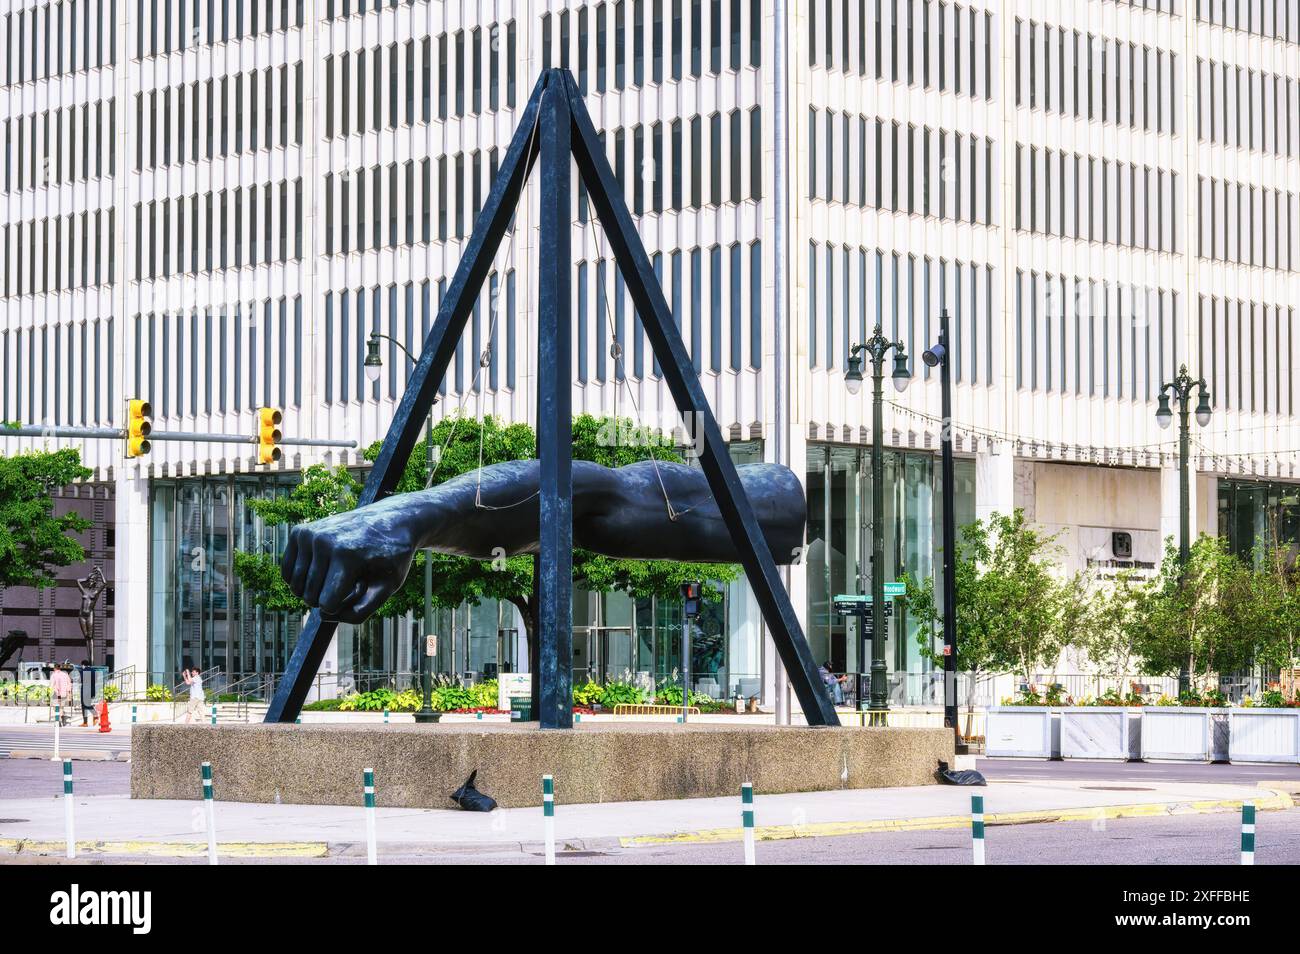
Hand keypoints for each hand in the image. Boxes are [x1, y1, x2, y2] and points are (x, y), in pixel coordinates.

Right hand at [281, 505, 419, 623]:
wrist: (392, 518)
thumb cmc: (392, 557)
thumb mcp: (388, 588)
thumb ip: (360, 612)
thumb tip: (322, 616)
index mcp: (347, 555)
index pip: (327, 604)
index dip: (344, 604)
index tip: (362, 585)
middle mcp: (324, 542)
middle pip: (311, 597)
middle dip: (331, 596)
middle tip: (354, 575)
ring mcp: (309, 535)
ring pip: (297, 586)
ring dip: (318, 588)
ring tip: (341, 570)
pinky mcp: (299, 532)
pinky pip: (287, 572)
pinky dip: (301, 579)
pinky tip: (321, 570)